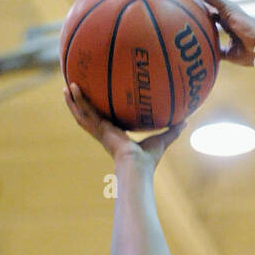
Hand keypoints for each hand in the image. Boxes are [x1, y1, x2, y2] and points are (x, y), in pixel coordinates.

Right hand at [64, 82, 184, 164]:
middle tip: (75, 90)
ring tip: (66, 87)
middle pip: (90, 116)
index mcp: (116, 136)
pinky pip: (84, 113)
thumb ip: (173, 129)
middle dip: (82, 104)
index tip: (98, 101)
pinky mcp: (97, 130)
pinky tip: (70, 89)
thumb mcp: (163, 139)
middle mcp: (105, 133)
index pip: (106, 120)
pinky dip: (77, 101)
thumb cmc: (149, 160)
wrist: (137, 167)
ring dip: (73, 101)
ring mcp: (99, 132)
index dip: (101, 111)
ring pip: (82, 114)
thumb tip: (188, 119)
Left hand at [171, 0, 254, 66]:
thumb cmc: (253, 53)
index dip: (197, 7)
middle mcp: (226, 12)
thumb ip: (220, 51)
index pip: (208, 12)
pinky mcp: (227, 7)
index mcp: (227, 22)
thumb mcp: (232, 55)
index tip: (184, 4)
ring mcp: (226, 8)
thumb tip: (208, 56)